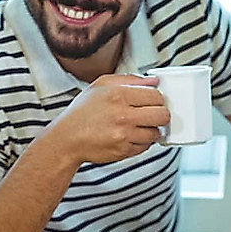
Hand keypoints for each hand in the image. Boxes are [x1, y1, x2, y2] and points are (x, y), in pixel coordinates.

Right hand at [48, 74, 168, 164]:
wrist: (67, 139)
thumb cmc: (82, 112)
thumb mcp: (101, 85)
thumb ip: (130, 80)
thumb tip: (153, 81)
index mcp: (118, 95)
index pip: (156, 95)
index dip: (157, 98)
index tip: (152, 100)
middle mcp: (123, 115)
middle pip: (162, 115)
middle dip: (160, 113)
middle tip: (151, 113)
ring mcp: (124, 135)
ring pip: (156, 132)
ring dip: (151, 129)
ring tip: (138, 125)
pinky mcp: (124, 151)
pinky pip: (146, 146)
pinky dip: (142, 142)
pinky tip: (130, 135)